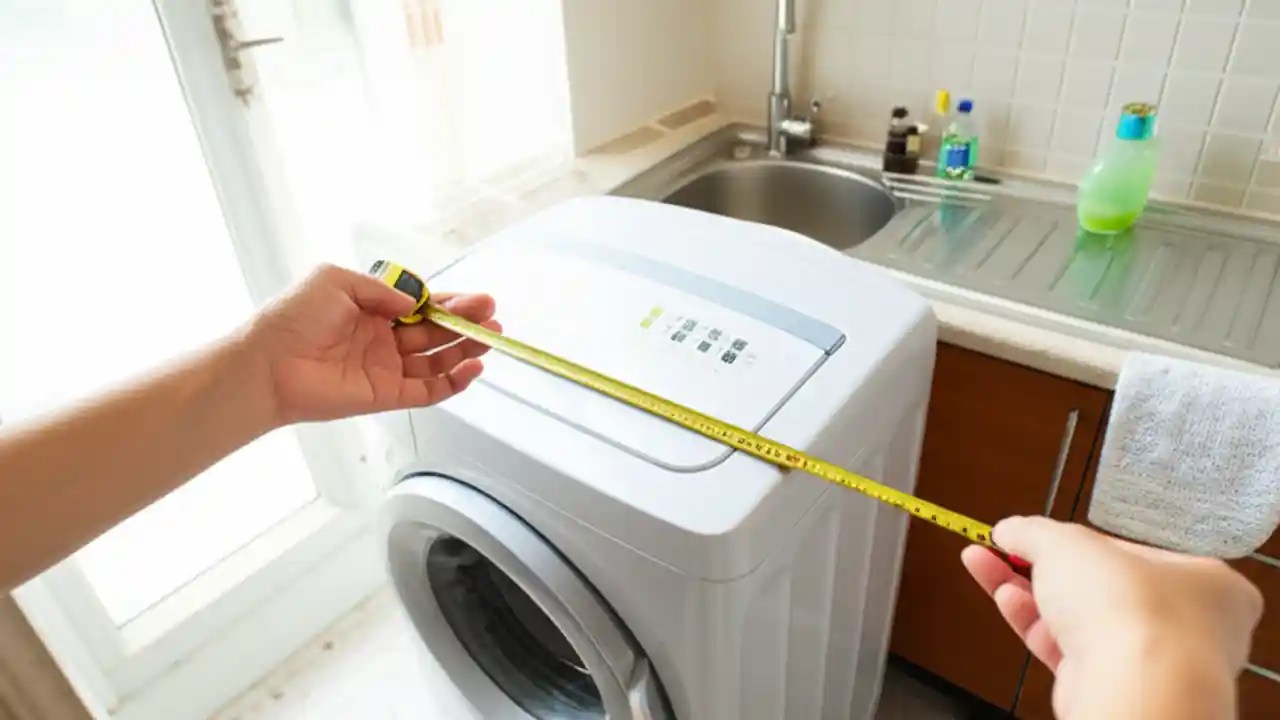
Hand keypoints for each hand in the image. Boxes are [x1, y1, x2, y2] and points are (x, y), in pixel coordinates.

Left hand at [245, 264, 500, 425]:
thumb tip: (415, 301)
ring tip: (490, 339)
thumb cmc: (293, 317)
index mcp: (372, 310)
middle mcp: (383, 339)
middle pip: (436, 333)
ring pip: (437, 361)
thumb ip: (381, 289)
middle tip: (493, 318)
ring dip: (465, 350)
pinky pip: (428, 392)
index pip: (423, 306)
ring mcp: (386, 369)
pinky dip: (453, 382)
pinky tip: (473, 368)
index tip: (481, 300)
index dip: (452, 303)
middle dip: (466, 324)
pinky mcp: (386, 397)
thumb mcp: (335, 280)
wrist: (267, 364)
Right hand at [962, 517, 1261, 719]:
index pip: (1135, 550)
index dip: (1085, 538)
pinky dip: (1030, 621)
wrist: (1133, 686)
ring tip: (979, 561)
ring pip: (1075, 617)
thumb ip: (1034, 531)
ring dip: (1023, 588)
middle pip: (1098, 584)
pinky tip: (999, 594)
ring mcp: (1145, 660)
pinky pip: (1064, 647)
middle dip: (1040, 563)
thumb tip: (1008, 529)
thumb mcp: (1070, 543)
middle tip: (1003, 544)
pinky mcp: (1109, 686)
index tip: (1043, 531)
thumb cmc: (1131, 606)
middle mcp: (1184, 624)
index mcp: (1205, 580)